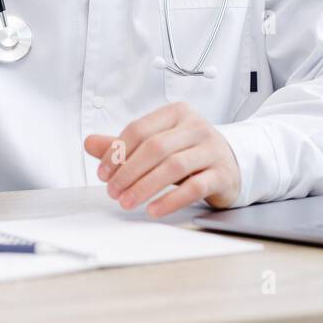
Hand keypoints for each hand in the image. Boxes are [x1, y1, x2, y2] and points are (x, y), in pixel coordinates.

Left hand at [84, 102, 241, 218]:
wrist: (233, 163)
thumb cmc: (190, 152)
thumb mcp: (158, 144)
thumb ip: (125, 145)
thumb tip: (89, 143)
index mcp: (177, 113)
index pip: (139, 129)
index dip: (117, 152)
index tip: (103, 173)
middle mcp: (196, 127)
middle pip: (154, 148)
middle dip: (128, 171)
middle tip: (112, 191)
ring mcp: (211, 149)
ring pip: (173, 166)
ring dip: (144, 187)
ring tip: (126, 202)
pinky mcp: (222, 174)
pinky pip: (194, 187)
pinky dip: (170, 200)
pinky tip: (153, 209)